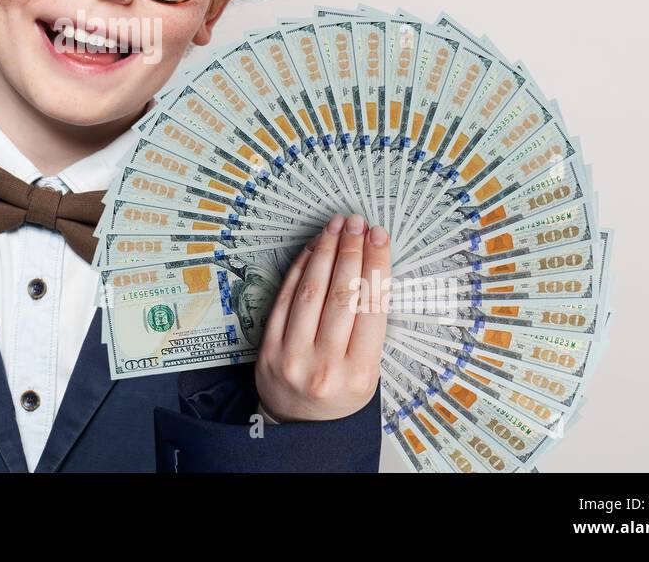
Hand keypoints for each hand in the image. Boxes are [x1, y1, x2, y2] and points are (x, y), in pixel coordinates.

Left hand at [254, 213, 390, 421]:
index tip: (379, 236)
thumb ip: (369, 328)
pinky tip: (312, 249)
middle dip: (351, 251)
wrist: (298, 425)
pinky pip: (285, 298)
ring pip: (312, 291)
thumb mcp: (367, 372)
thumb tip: (371, 266)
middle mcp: (325, 365)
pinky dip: (300, 269)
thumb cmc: (339, 393)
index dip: (375, 264)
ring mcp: (293, 356)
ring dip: (325, 252)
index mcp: (360, 373)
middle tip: (357, 223)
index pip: (372, 306)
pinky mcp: (269, 347)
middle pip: (342, 294)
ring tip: (336, 227)